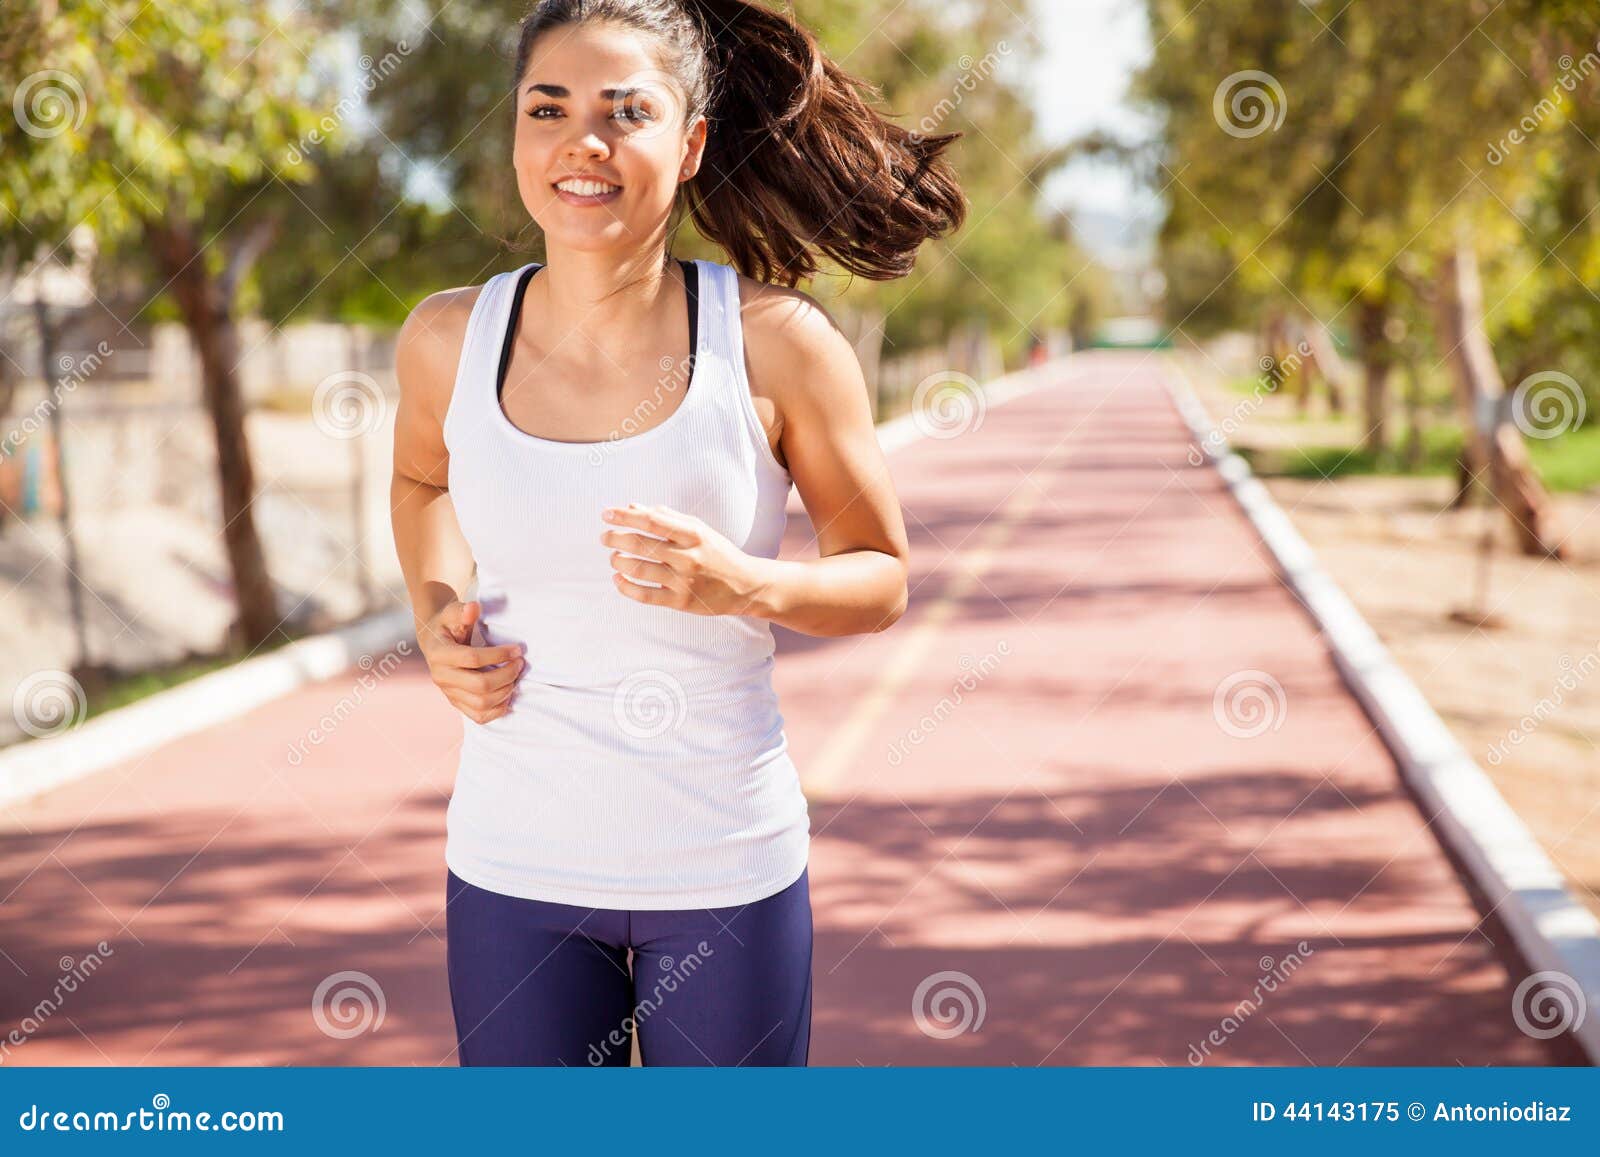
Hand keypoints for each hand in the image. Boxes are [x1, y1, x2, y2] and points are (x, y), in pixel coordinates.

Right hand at [417, 598, 524, 723]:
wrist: (435, 642)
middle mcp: (441, 677)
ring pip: (481, 703)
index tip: (517, 649)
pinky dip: (498, 710)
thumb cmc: (447, 624)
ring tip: (515, 677)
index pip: (473, 659)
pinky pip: (479, 717)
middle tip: (520, 664)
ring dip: (505, 692)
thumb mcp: (452, 612)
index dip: (499, 655)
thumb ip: (463, 611)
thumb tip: (473, 608)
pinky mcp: (456, 703)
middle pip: (480, 685)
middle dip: (507, 675)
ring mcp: (448, 693)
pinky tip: (507, 694)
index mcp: (439, 653)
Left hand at [600, 503, 769, 615]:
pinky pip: (645, 595)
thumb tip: (633, 507)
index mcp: (693, 534)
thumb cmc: (719, 554)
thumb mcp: (699, 529)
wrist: (746, 586)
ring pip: (639, 570)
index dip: (625, 516)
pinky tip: (618, 579)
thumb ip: (667, 518)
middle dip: (616, 538)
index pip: (652, 521)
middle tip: (605, 537)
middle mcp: (688, 556)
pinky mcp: (680, 602)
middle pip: (641, 544)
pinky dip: (626, 587)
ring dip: (619, 561)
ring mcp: (684, 581)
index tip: (606, 514)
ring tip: (614, 557)